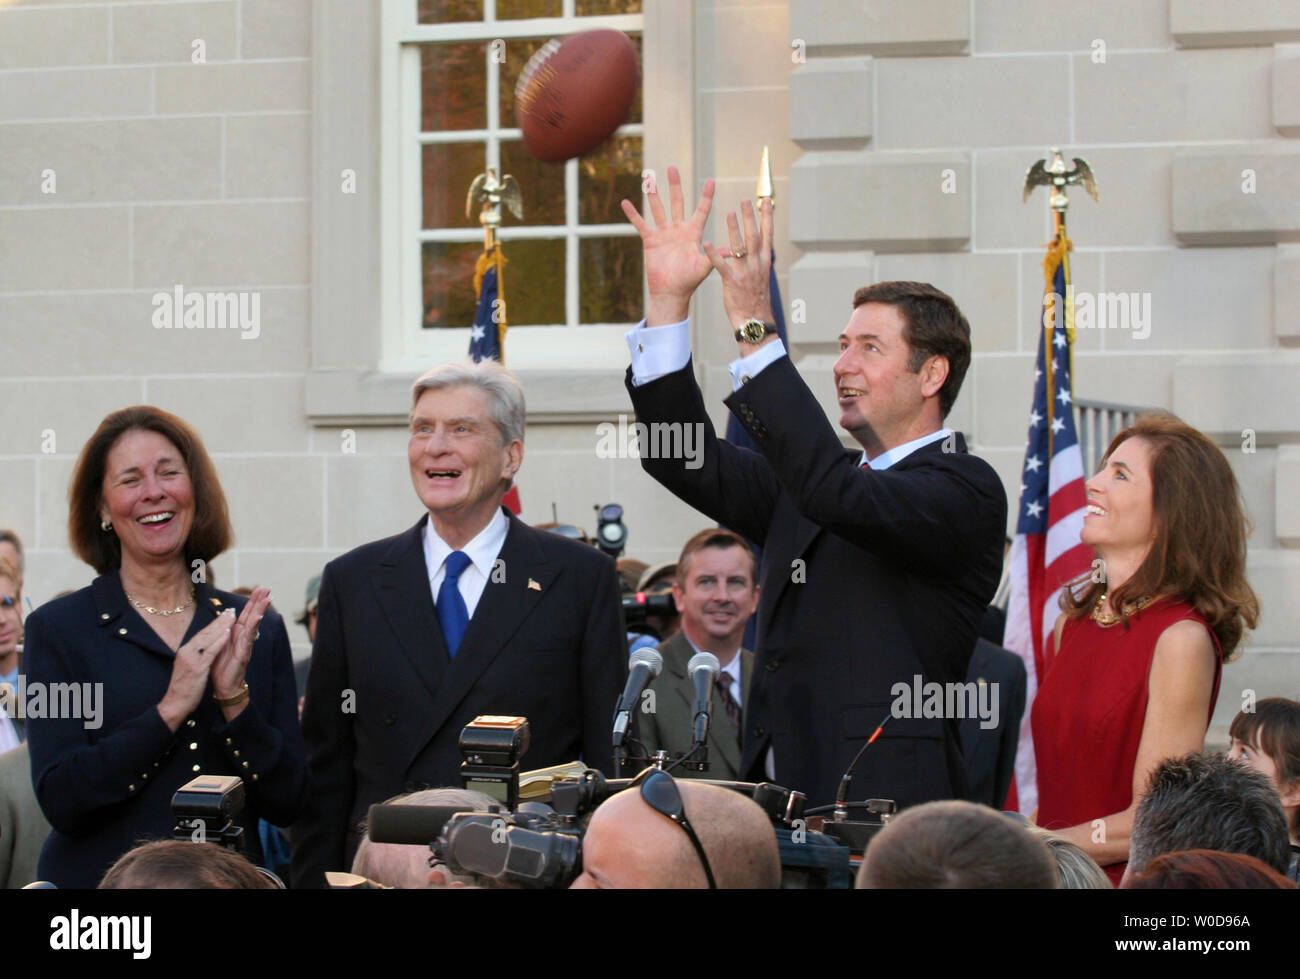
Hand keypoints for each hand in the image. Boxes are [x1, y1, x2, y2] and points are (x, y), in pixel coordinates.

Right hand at [156, 608, 234, 730]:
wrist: (175, 704)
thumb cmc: (184, 687)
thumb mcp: (188, 666)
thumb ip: (196, 655)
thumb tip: (205, 645)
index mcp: (185, 651)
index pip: (202, 633)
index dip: (214, 623)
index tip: (224, 614)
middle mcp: (186, 651)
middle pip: (205, 632)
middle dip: (219, 620)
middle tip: (231, 610)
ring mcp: (191, 659)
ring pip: (209, 638)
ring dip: (221, 626)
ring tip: (232, 616)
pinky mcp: (197, 668)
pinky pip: (210, 651)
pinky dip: (219, 641)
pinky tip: (228, 633)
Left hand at [210, 586, 270, 708]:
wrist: (225, 686)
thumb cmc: (222, 666)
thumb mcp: (221, 643)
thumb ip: (225, 630)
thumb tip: (228, 614)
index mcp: (236, 633)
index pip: (246, 613)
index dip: (252, 600)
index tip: (259, 588)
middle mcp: (243, 637)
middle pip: (253, 615)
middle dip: (259, 601)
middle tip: (267, 587)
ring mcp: (245, 644)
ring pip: (253, 623)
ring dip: (260, 610)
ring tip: (267, 598)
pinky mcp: (244, 652)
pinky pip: (249, 637)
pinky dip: (254, 626)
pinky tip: (258, 617)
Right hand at [621, 165, 715, 324]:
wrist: (671, 293)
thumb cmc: (689, 282)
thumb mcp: (704, 267)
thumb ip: (716, 255)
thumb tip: (734, 249)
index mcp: (693, 233)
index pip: (701, 210)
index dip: (706, 196)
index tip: (710, 180)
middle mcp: (678, 229)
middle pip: (677, 202)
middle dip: (675, 185)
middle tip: (672, 168)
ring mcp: (663, 233)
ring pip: (658, 208)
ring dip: (653, 194)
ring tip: (648, 177)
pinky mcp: (650, 241)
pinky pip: (640, 224)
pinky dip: (633, 214)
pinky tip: (625, 202)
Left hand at [703, 196, 774, 331]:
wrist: (754, 320)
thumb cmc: (756, 299)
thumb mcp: (761, 276)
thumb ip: (758, 260)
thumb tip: (759, 246)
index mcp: (764, 261)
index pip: (768, 234)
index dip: (767, 216)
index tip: (765, 200)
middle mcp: (757, 264)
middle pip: (755, 236)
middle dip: (751, 217)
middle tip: (745, 200)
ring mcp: (745, 272)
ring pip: (741, 246)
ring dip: (735, 229)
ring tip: (730, 213)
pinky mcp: (732, 282)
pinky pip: (722, 266)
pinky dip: (714, 254)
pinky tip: (707, 243)